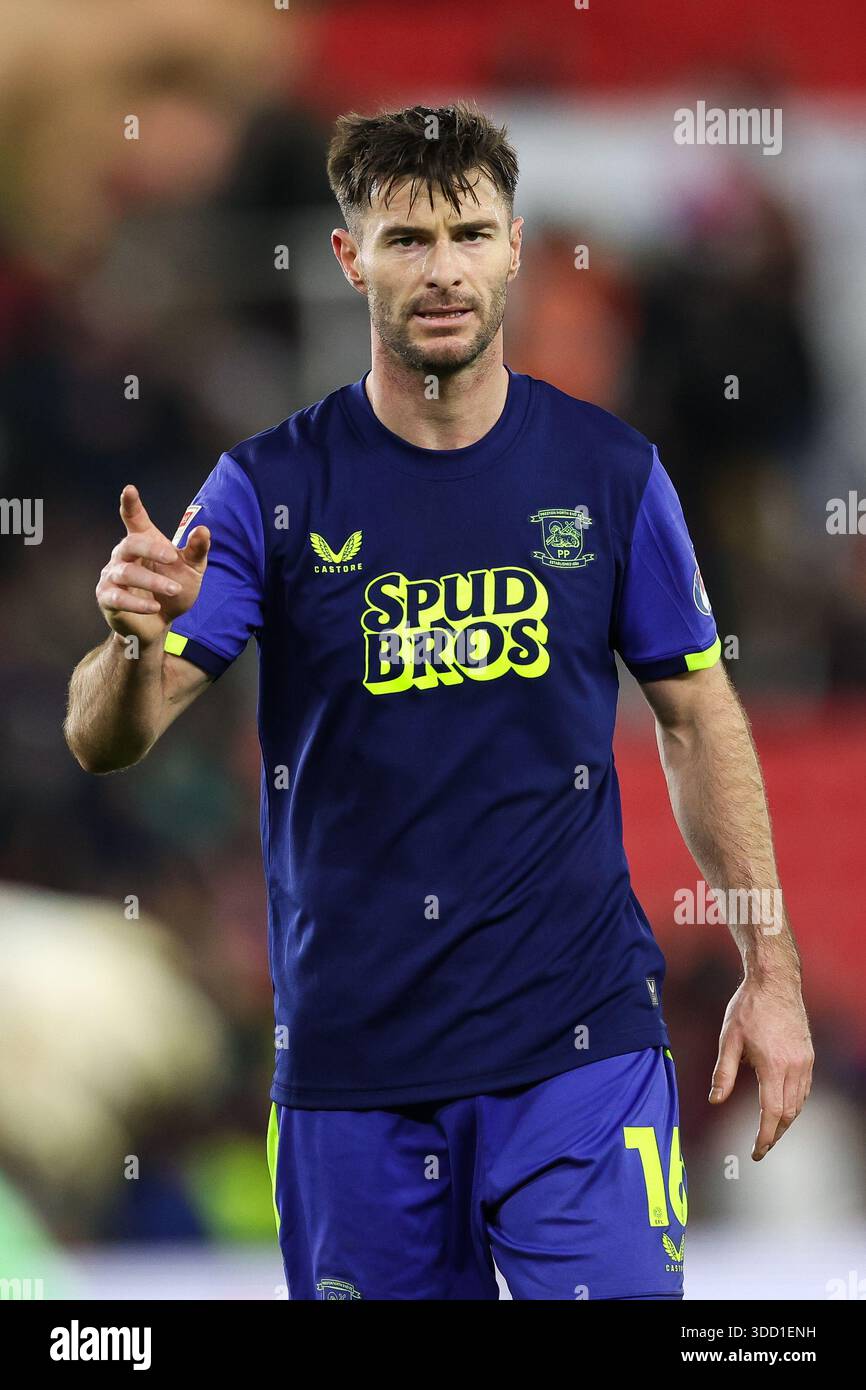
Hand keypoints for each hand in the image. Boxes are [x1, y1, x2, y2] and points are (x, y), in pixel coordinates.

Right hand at [96, 485, 209, 645]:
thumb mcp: (192, 570)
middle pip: (131, 543)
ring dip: (152, 582)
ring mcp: (112, 575)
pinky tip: (154, 607)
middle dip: (151, 549)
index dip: (131, 505)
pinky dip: (137, 603)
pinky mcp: (107, 597)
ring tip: (174, 590)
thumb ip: (197, 550)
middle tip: (172, 558)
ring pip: (127, 573)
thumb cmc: (174, 590)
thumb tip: (204, 529)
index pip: (134, 519)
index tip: (129, 489)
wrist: (161, 624)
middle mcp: (123, 555)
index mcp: (143, 542)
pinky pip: (118, 597)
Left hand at [708, 975, 813, 1159]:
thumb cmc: (749, 1006)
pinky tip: (783, 1106)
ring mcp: (805, 1061)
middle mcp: (794, 1066)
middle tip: (761, 1146)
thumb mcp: (728, 1038)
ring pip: (800, 1103)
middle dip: (776, 1134)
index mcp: (773, 1064)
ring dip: (786, 1120)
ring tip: (770, 1131)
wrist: (775, 981)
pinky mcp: (809, 1055)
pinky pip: (805, 1088)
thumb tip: (715, 1100)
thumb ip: (723, 1072)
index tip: (757, 1151)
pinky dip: (795, 1103)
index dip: (765, 1136)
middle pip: (789, 1113)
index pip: (772, 1112)